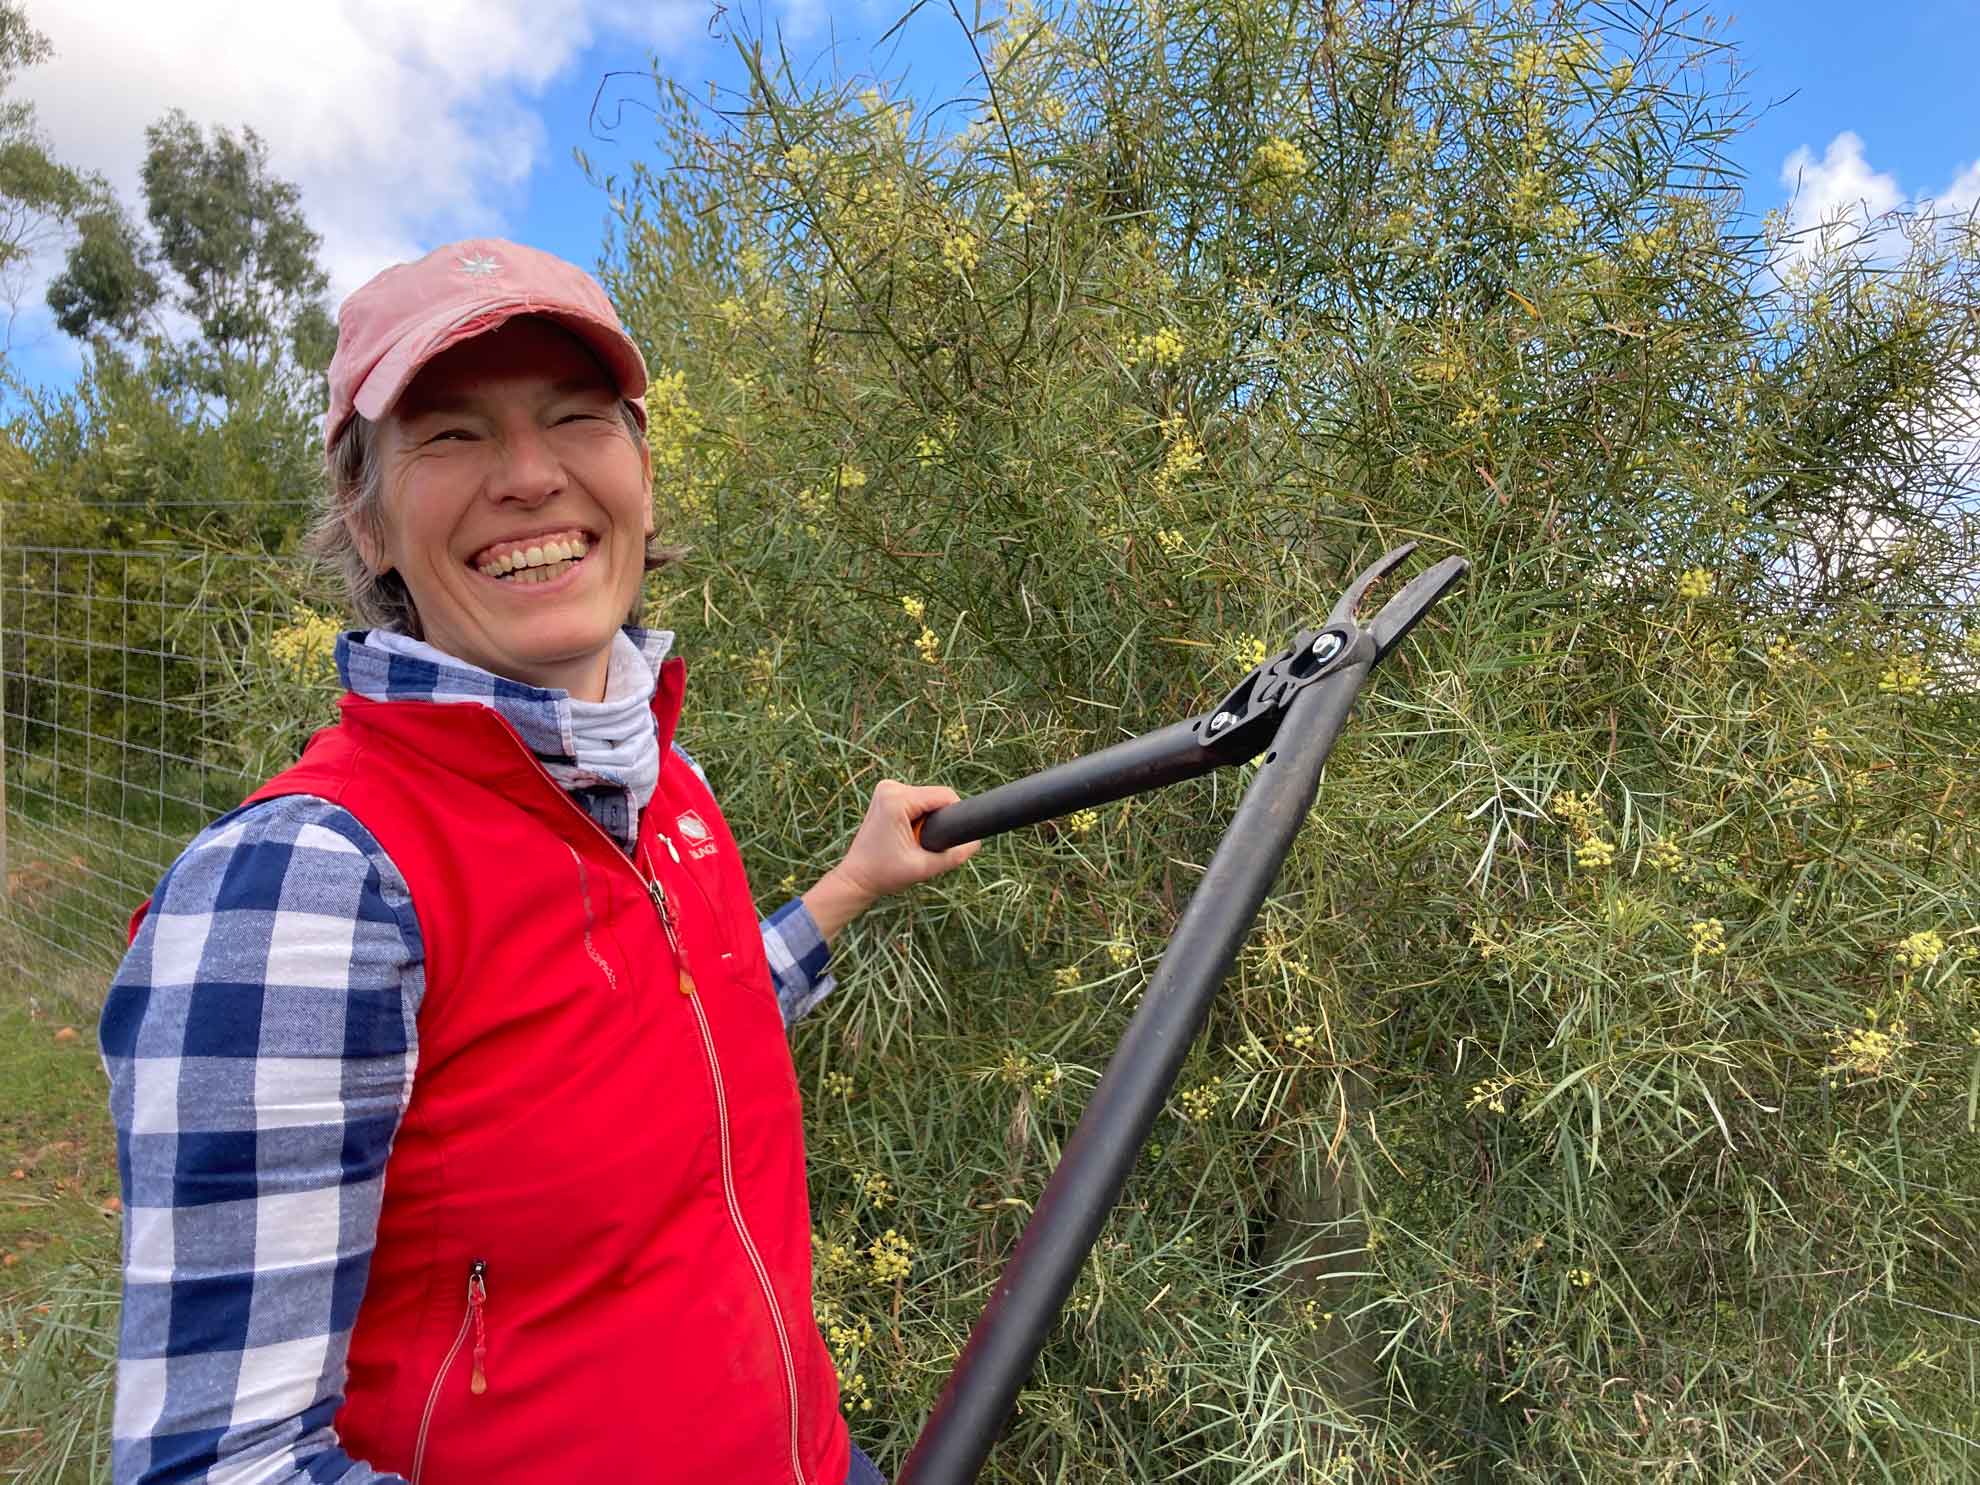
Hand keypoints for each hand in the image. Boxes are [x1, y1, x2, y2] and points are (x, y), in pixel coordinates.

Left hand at [801, 780, 980, 941]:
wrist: (856, 878)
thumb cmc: (884, 874)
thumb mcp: (924, 868)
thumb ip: (954, 855)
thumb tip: (976, 842)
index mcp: (897, 799)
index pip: (944, 796)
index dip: (954, 816)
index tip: (948, 838)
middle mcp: (890, 787)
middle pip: (935, 797)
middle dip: (938, 820)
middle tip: (925, 845)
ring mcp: (885, 789)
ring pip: (927, 799)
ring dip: (928, 820)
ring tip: (913, 842)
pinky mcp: (885, 794)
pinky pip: (916, 801)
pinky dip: (919, 817)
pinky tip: (907, 835)